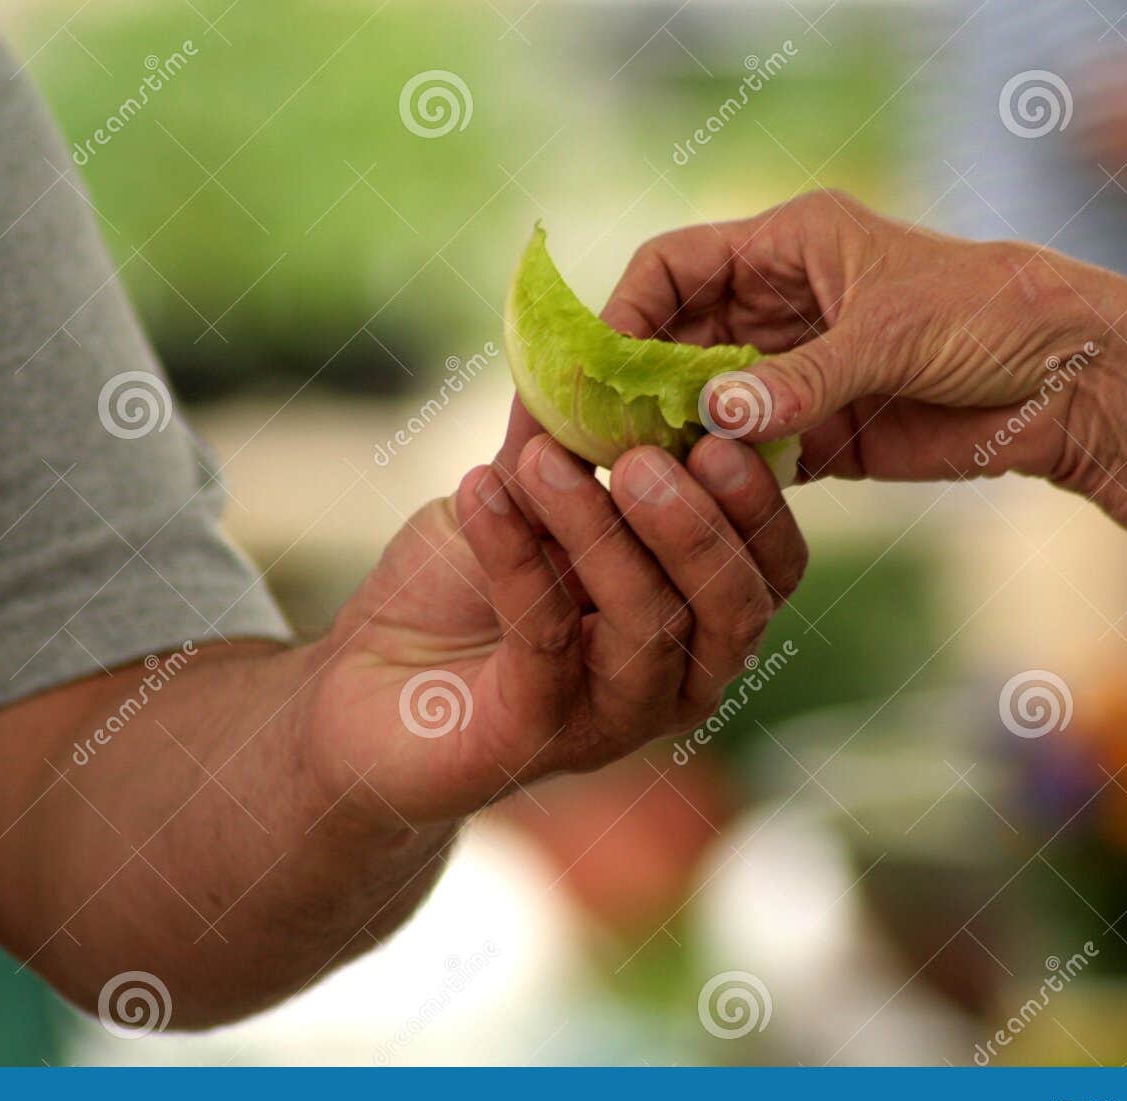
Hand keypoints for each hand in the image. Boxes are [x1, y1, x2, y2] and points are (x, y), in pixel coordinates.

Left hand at [313, 408, 806, 824]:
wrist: (356, 683)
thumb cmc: (457, 591)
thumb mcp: (526, 494)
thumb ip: (573, 437)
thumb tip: (599, 337)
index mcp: (698, 616)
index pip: (771, 569)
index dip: (760, 504)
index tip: (720, 427)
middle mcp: (676, 676)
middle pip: (733, 608)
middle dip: (697, 525)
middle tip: (642, 457)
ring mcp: (613, 717)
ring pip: (649, 626)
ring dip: (598, 534)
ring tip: (544, 464)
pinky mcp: (537, 736)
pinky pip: (547, 640)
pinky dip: (517, 557)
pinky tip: (478, 490)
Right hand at [602, 190, 1123, 484]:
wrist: (1071, 385)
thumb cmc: (991, 317)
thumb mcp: (892, 333)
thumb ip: (801, 377)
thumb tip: (709, 414)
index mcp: (788, 247)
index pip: (673, 267)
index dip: (624, 312)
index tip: (595, 370)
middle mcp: (777, 306)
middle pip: (671, 340)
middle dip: (633, 386)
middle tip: (591, 439)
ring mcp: (792, 373)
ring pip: (700, 403)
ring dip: (669, 439)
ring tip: (630, 480)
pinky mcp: (814, 434)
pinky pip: (743, 456)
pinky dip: (717, 478)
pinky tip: (690, 503)